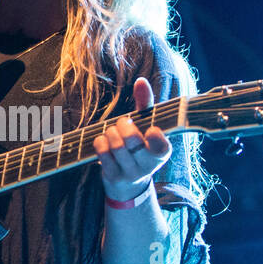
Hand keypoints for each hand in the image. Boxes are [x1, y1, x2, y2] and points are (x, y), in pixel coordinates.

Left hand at [93, 77, 171, 202]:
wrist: (128, 182)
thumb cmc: (138, 145)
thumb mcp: (146, 126)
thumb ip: (145, 103)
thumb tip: (140, 81)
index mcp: (162, 152)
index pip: (162, 147)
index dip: (156, 138)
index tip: (151, 130)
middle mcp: (148, 165)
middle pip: (132, 140)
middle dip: (123, 125)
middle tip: (123, 123)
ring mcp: (130, 173)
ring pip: (116, 145)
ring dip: (110, 132)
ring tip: (112, 131)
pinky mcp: (113, 176)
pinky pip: (102, 152)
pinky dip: (100, 141)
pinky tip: (103, 141)